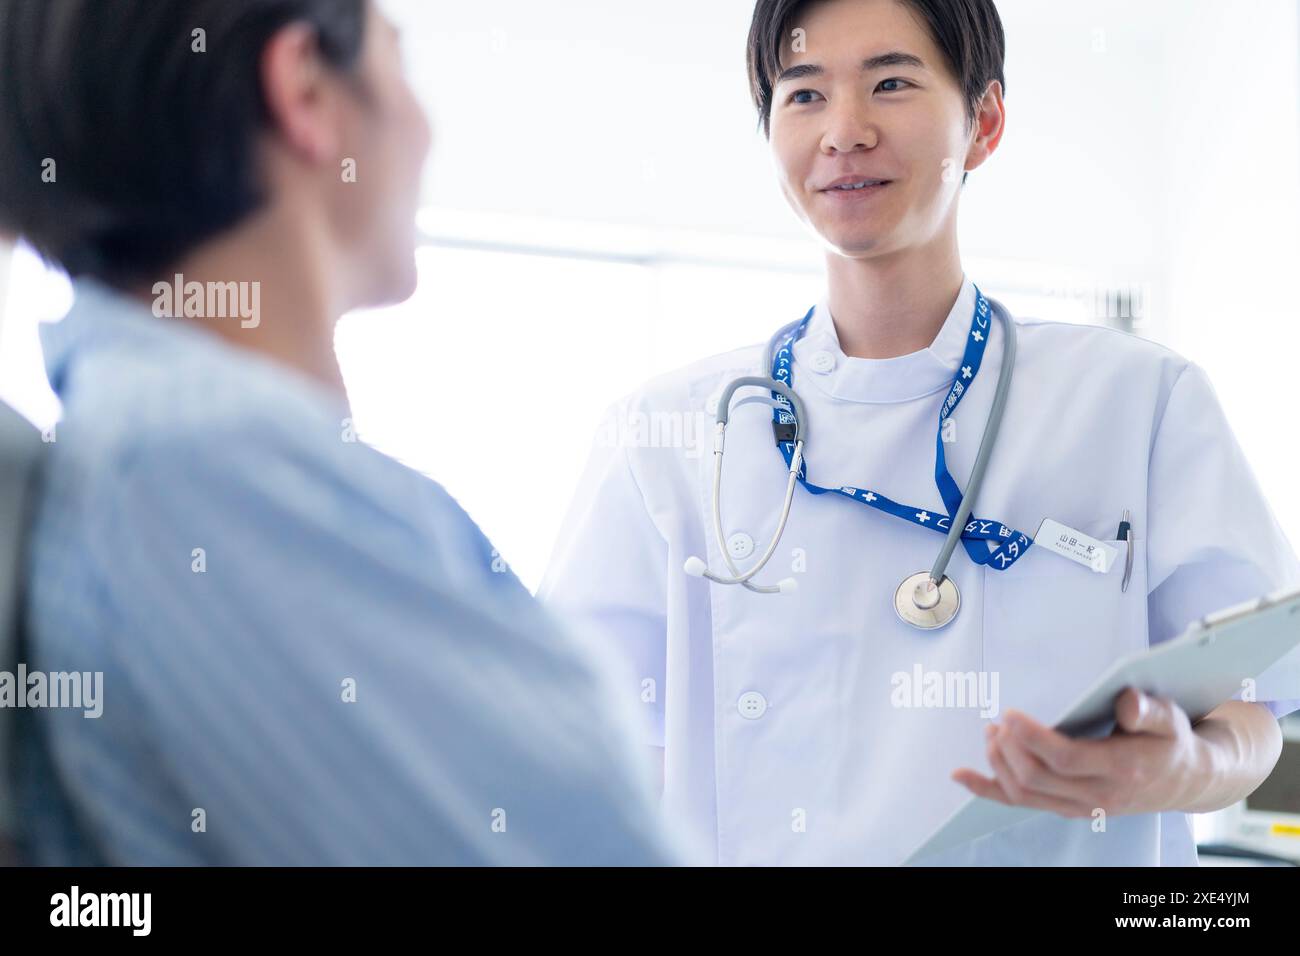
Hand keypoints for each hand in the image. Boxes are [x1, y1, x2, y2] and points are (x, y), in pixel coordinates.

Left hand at [951, 687, 1212, 817]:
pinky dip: (988, 790)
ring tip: (991, 733)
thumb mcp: (1171, 718)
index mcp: (1121, 769)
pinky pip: (1021, 804)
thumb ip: (1148, 710)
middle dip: (1010, 749)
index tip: (1010, 714)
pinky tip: (961, 775)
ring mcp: (1081, 807)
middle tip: (999, 722)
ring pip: (1025, 794)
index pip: (1065, 759)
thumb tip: (1126, 702)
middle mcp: (1099, 795)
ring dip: (998, 763)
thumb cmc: (1171, 741)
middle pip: (1037, 779)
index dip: (1031, 737)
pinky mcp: (1068, 808)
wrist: (1186, 780)